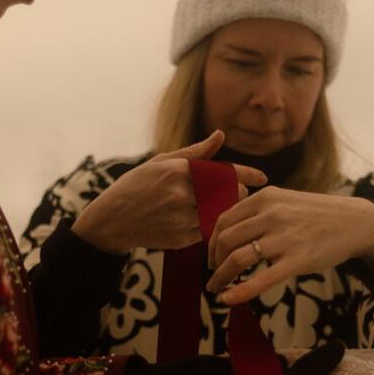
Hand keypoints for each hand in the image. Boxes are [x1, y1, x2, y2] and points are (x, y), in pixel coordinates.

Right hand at [71, 131, 266, 254]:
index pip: (222, 171)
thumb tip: (220, 135)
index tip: (262, 177)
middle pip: (227, 194)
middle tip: (241, 191)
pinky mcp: (179, 239)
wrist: (111, 222)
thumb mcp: (160, 162)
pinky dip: (212, 224)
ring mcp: (180, 218)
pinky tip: (208, 219)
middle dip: (238, 192)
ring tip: (226, 204)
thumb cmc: (135, 186)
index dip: (246, 174)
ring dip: (227, 209)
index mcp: (176, 170)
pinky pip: (207, 230)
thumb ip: (194, 152)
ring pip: (219, 214)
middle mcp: (180, 194)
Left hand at [205, 188, 373, 304]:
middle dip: (213, 260)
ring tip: (216, 288)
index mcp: (265, 197)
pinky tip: (228, 300)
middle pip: (225, 240)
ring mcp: (285, 238)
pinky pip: (261, 280)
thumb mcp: (284, 200)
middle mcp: (272, 214)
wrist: (355, 222)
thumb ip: (257, 211)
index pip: (224, 220)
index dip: (212, 241)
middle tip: (213, 273)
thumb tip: (226, 230)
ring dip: (220, 277)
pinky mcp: (298, 261)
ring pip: (237, 258)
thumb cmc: (315, 214)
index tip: (212, 256)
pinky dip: (240, 292)